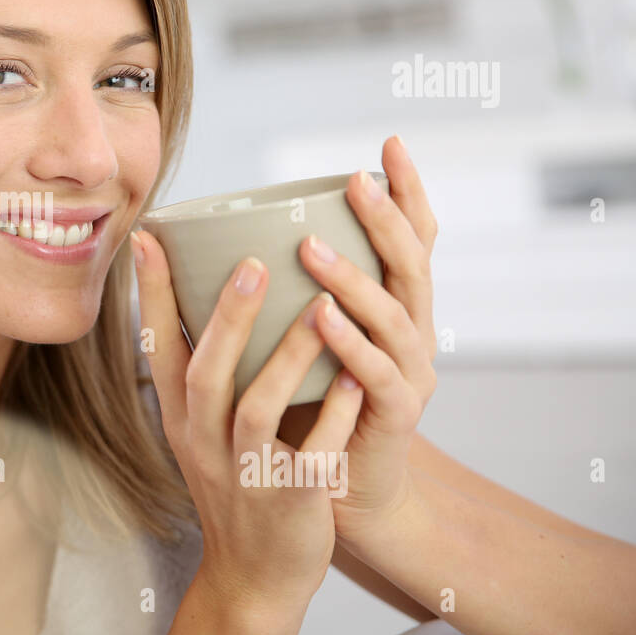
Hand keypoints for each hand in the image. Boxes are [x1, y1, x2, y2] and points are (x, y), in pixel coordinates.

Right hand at [133, 228, 365, 627]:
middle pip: (204, 373)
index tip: (149, 236)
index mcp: (180, 418)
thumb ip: (206, 371)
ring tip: (322, 305)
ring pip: (257, 408)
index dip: (151, 294)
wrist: (255, 575)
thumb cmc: (238, 485)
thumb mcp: (202, 431)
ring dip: (289, 356)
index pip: (156, 348)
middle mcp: (203, 442)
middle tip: (252, 262)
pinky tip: (359, 376)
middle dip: (226, 317)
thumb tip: (209, 294)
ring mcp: (245, 473)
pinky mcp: (292, 499)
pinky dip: (335, 413)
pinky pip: (313, 452)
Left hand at [295, 135, 440, 544]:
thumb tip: (222, 239)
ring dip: (354, 280)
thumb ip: (282, 295)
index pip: (410, 240)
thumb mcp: (299, 341)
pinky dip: (351, 347)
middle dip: (387, 218)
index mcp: (391, 309)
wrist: (341, 492)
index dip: (406, 192)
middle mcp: (411, 334)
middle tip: (358, 180)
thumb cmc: (312, 408)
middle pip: (413, 265)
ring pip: (394, 318)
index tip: (390, 142)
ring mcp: (410, 375)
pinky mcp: (396, 420)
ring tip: (313, 248)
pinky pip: (378, 378)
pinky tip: (323, 318)